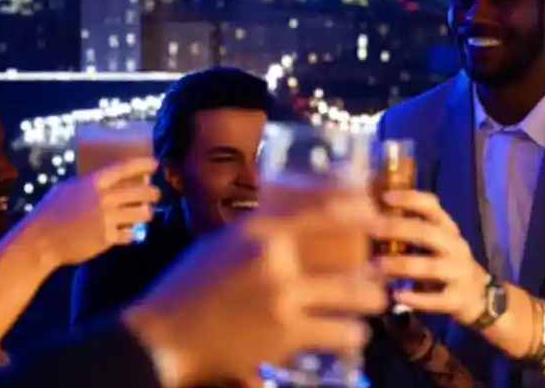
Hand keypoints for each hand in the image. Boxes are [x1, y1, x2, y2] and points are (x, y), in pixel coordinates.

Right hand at [18, 156, 158, 266]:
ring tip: (144, 213)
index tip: (155, 164)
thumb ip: (87, 185)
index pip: (125, 168)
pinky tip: (128, 232)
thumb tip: (102, 182)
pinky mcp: (107, 238)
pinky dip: (130, 233)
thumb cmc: (49, 211)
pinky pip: (130, 234)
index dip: (143, 164)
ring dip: (146, 213)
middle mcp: (104, 199)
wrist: (42, 239)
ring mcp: (108, 219)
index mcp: (94, 182)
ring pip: (142, 214)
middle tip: (155, 194)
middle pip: (142, 192)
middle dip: (153, 193)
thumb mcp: (67, 189)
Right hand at [122, 189, 386, 386]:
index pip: (321, 210)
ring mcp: (282, 294)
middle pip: (348, 256)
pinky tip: (352, 333)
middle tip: (379, 273)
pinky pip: (340, 332)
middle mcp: (273, 255)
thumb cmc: (190, 285)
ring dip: (370, 301)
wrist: (166, 332)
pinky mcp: (287, 332)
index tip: (376, 213)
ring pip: (353, 295)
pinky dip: (352, 333)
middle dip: (372, 268)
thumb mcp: (222, 244)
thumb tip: (287, 219)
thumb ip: (256, 232)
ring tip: (373, 303)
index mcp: (257, 227)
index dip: (358, 210)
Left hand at [372, 190, 490, 324]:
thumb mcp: (436, 242)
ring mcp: (459, 273)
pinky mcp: (458, 299)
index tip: (385, 197)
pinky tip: (395, 295)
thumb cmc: (445, 263)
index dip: (410, 199)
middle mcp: (456, 247)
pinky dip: (414, 298)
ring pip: (429, 266)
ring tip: (374, 266)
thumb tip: (372, 211)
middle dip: (396, 229)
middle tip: (368, 230)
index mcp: (448, 229)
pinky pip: (435, 299)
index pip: (432, 206)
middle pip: (427, 233)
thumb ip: (413, 228)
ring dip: (399, 265)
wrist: (479, 297)